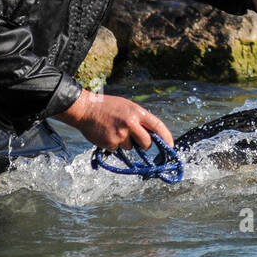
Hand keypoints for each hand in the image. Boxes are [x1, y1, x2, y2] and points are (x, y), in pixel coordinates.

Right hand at [56, 89, 173, 149]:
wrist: (85, 109)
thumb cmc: (107, 107)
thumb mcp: (127, 107)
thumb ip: (139, 119)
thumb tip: (151, 134)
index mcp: (137, 112)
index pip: (157, 126)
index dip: (166, 136)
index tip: (171, 145)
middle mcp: (131, 123)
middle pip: (146, 142)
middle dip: (144, 144)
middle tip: (138, 141)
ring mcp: (120, 134)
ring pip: (130, 147)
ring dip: (125, 142)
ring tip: (114, 130)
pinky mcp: (110, 143)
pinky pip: (118, 149)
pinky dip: (114, 145)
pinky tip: (107, 134)